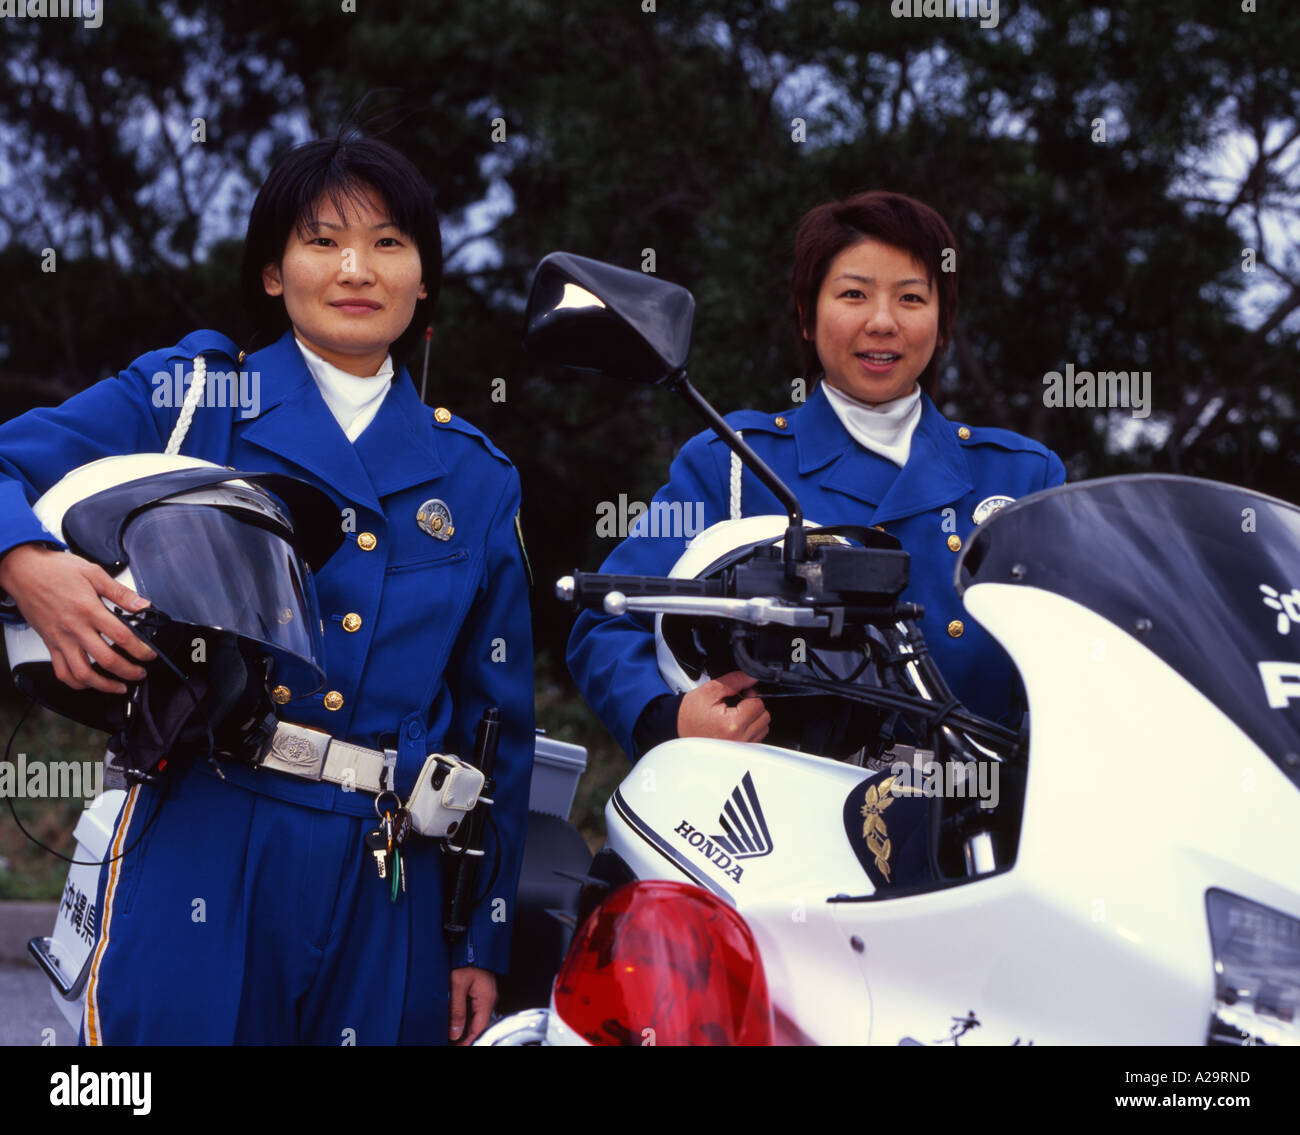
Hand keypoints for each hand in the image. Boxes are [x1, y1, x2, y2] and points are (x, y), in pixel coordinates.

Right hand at [0, 544, 155, 692]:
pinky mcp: (50, 644)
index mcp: (89, 610)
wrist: (23, 571)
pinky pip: (61, 671)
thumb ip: (120, 592)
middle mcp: (74, 628)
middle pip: (106, 659)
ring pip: (82, 673)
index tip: (149, 654)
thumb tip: (142, 604)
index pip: (122, 637)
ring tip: (118, 687)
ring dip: (103, 685)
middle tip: (140, 674)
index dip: (140, 649)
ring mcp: (60, 639)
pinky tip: (89, 683)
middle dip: (128, 672)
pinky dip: (76, 683)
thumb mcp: (93, 573)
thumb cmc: (55, 570)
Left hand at [449, 965, 496, 1044]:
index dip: (468, 1041)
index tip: (457, 1047)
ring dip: (465, 1028)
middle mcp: (489, 998)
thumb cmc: (466, 959)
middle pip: (478, 1025)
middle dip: (465, 1036)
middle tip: (453, 1043)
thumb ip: (456, 1010)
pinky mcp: (481, 991)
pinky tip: (456, 1021)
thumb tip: (455, 1032)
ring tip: (452, 1035)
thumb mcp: (457, 985)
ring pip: (476, 1018)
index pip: (479, 1028)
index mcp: (486, 998)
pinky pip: (475, 1010)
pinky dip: (466, 1018)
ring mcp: (486, 995)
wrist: (472, 944)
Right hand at [677, 670, 770, 742]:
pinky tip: (736, 724)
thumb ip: (734, 681)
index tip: (740, 694)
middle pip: (764, 716)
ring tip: (735, 714)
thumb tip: (752, 675)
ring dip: (753, 718)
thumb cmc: (690, 713)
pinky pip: (757, 737)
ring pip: (763, 727)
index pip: (758, 704)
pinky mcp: (740, 751)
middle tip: (737, 703)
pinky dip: (750, 728)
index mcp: (732, 724)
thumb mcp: (709, 691)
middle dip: (753, 706)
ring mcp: (740, 748)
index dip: (750, 694)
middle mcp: (739, 740)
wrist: (677, 729)